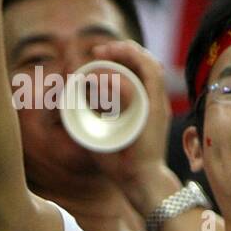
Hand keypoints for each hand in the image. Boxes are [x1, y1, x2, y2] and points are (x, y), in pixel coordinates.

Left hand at [88, 40, 175, 209]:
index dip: (120, 59)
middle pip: (145, 64)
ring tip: (105, 50)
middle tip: (98, 51)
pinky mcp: (157, 107)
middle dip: (121, 51)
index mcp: (145, 106)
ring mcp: (157, 103)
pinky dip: (134, 61)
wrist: (138, 180)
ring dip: (127, 52)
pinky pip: (150, 75)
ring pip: (149, 64)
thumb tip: (73, 101)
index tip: (96, 57)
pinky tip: (116, 57)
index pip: (139, 73)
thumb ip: (93, 116)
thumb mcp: (101, 132)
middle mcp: (154, 101)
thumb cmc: (120, 163)